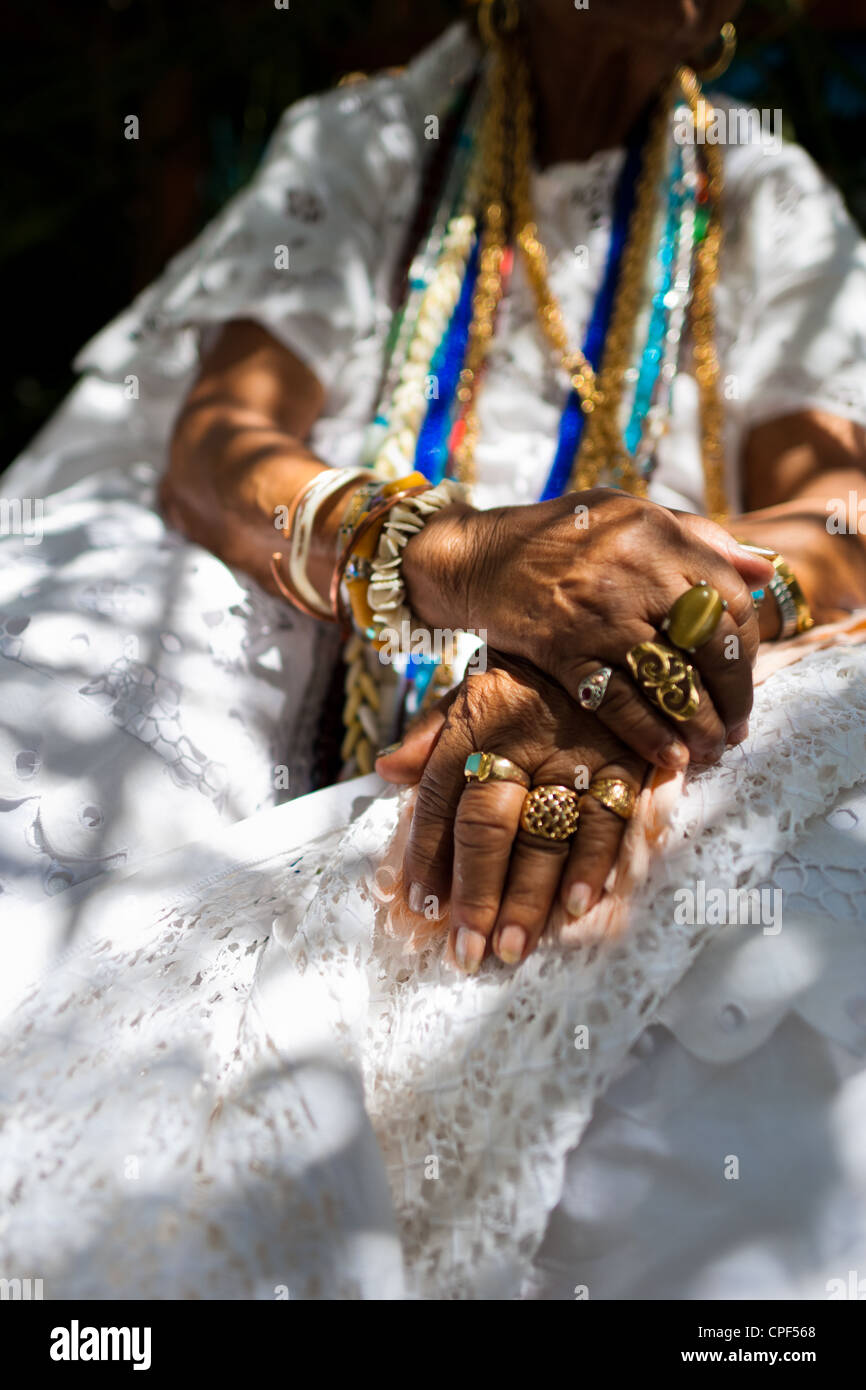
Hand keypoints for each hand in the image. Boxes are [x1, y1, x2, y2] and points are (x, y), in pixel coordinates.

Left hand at [376, 653, 647, 971]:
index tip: (415, 908)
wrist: (608, 632)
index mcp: (474, 723)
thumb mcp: (473, 686)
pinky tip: (577, 908)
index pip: (439, 800)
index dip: (425, 857)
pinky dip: (593, 866)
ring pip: (544, 833)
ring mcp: (573, 751)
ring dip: (527, 896)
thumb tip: (386, 769)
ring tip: (511, 947)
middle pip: (487, 826)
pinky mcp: (625, 759)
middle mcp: (519, 739)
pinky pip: (608, 819)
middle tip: (466, 950)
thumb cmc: (530, 674)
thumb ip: (430, 732)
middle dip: (475, 894)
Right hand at [403, 488, 774, 767]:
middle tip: (736, 727)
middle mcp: (633, 572)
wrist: (478, 556)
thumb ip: (697, 537)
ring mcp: (596, 614)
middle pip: (708, 643)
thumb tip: (764, 573)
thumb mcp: (629, 514)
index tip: (744, 676)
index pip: (729, 596)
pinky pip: (616, 702)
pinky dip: (648, 735)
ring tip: (710, 750)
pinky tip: (668, 757)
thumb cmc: (560, 534)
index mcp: (657, 534)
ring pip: (668, 679)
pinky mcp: (562, 650)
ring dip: (697, 724)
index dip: (746, 646)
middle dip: (731, 694)